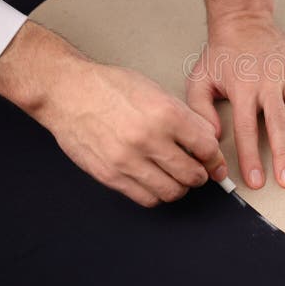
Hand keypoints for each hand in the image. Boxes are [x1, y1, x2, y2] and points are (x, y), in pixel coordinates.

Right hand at [0, 21, 227, 206]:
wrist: (68, 91)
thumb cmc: (110, 87)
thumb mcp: (156, 91)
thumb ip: (184, 117)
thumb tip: (207, 139)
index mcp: (165, 114)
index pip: (206, 148)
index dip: (215, 159)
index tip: (215, 163)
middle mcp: (149, 139)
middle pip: (192, 174)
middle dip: (201, 175)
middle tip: (198, 171)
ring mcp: (128, 160)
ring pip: (171, 191)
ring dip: (180, 188)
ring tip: (177, 177)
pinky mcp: (110, 175)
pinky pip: (145, 198)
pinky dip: (157, 194)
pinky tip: (155, 182)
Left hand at [186, 0, 284, 189]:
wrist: (243, 21)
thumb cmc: (222, 53)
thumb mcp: (200, 79)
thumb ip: (201, 109)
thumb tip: (212, 136)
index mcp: (243, 90)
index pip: (247, 129)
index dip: (251, 156)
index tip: (256, 180)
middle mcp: (269, 86)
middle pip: (278, 126)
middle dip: (284, 155)